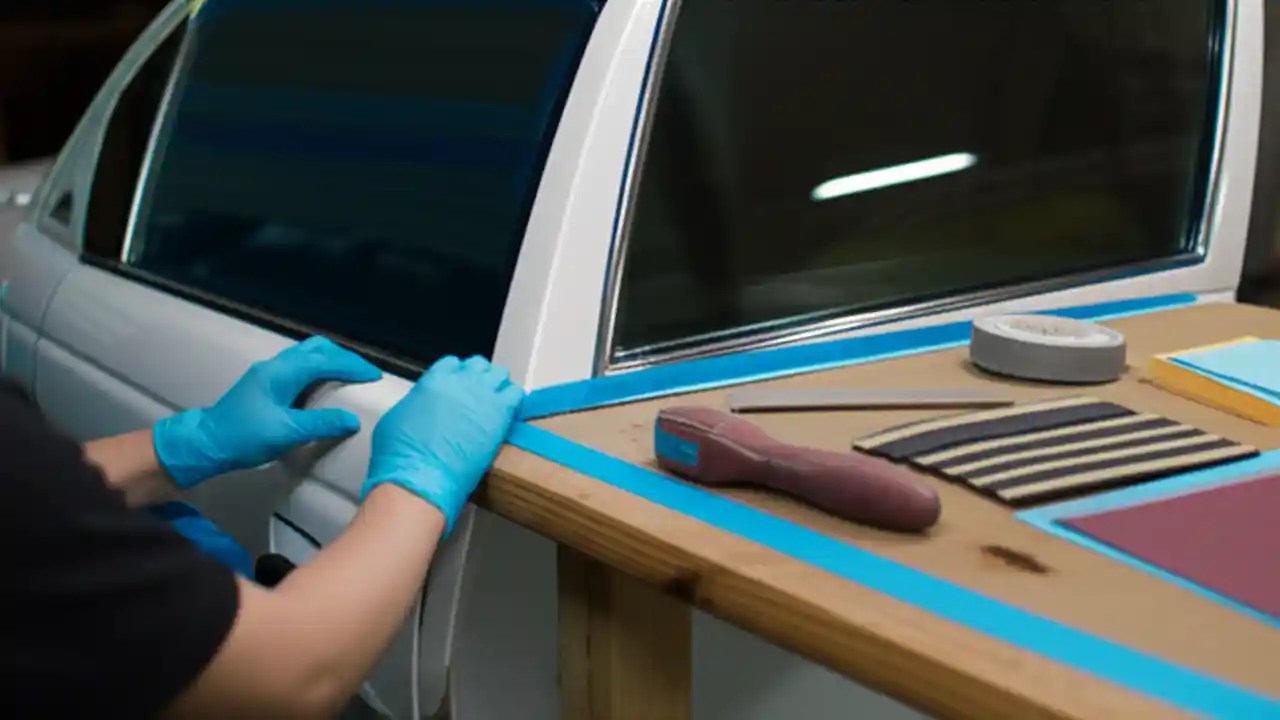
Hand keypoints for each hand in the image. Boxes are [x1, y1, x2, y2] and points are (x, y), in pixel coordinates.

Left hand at [154, 336, 382, 487]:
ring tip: (350, 377)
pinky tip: (325, 385)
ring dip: (331, 361)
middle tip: (365, 373)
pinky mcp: (266, 383)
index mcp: (282, 373)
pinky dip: (319, 369)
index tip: (374, 376)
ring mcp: (269, 373)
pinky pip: (299, 366)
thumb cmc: (244, 437)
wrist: (207, 443)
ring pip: (307, 354)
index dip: (352, 366)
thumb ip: (321, 424)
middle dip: (344, 357)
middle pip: (317, 348)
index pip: (325, 361)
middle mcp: (276, 366)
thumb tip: (353, 420)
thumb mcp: (286, 433)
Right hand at [363, 355, 523, 533]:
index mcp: (434, 380)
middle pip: (479, 365)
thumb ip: (416, 404)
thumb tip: (423, 407)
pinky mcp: (500, 415)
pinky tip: (507, 413)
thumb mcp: (397, 418)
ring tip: (494, 403)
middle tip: (477, 396)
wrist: (421, 477)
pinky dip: (513, 401)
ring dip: (497, 386)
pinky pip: (516, 395)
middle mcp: (461, 382)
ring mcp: (483, 396)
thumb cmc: (402, 456)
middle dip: (478, 378)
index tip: (458, 386)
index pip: (453, 363)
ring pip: (500, 375)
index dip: (456, 375)